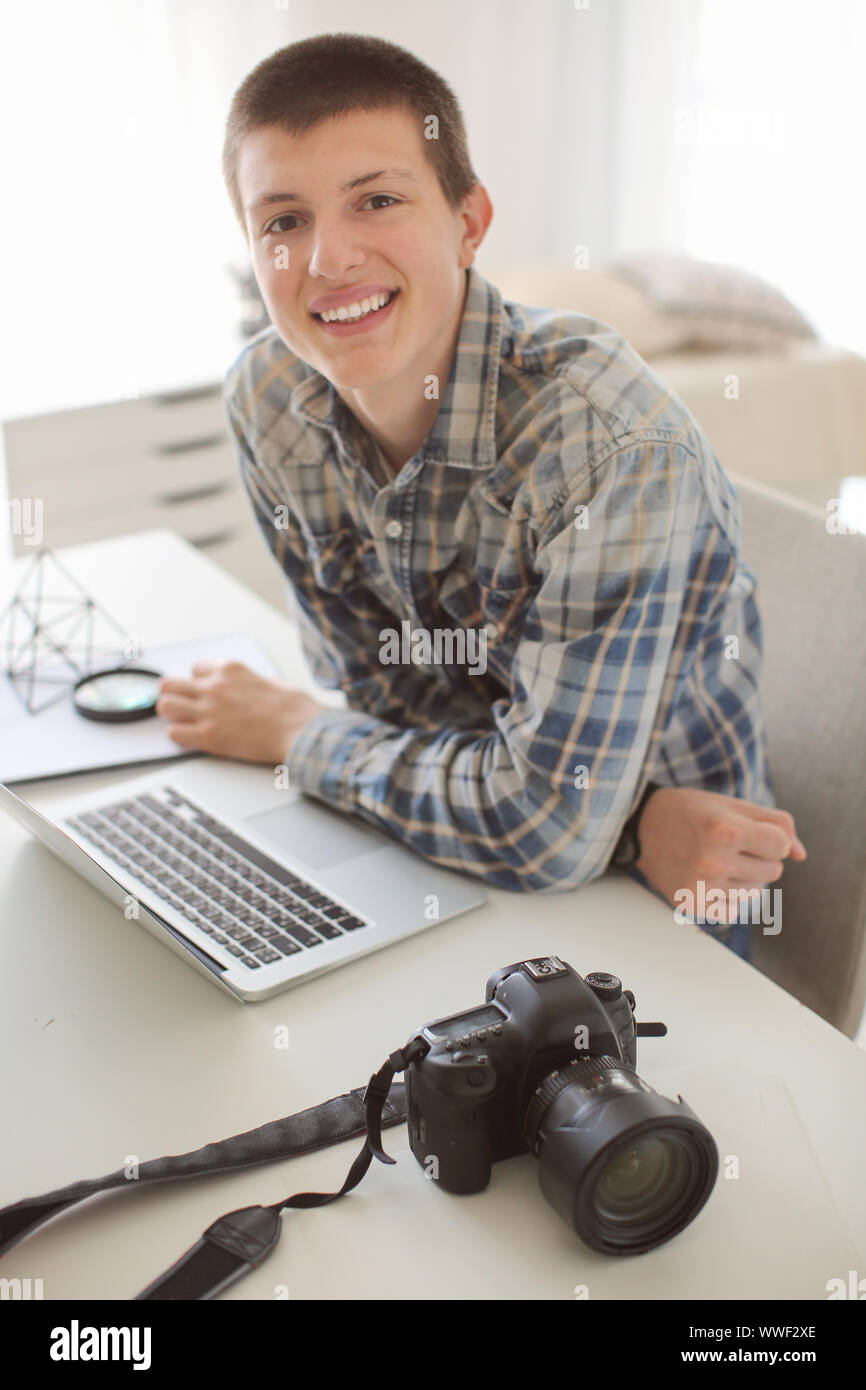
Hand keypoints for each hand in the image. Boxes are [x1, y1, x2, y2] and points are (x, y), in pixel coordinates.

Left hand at [155, 660, 326, 764]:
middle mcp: (214, 686)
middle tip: (184, 705)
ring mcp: (209, 711)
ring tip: (185, 722)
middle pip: (169, 684)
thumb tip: (243, 688)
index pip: (195, 668)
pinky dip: (180, 736)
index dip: (199, 682)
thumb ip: (247, 682)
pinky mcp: (209, 736)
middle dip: (175, 694)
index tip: (204, 691)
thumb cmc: (294, 709)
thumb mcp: (270, 680)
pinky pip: (174, 733)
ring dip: (173, 714)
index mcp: (230, 669)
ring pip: (165, 706)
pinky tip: (193, 738)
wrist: (301, 731)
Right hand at [634, 787, 806, 920]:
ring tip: (719, 859)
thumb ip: (776, 824)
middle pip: (773, 871)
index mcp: (724, 830)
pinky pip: (735, 910)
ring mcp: (702, 887)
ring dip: (746, 876)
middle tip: (730, 843)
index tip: (751, 830)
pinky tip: (711, 878)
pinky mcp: (693, 905)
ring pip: (757, 892)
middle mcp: (713, 861)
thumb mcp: (733, 805)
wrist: (642, 827)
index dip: (771, 837)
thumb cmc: (690, 811)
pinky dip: (730, 896)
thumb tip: (801, 855)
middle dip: (760, 856)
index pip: (780, 846)